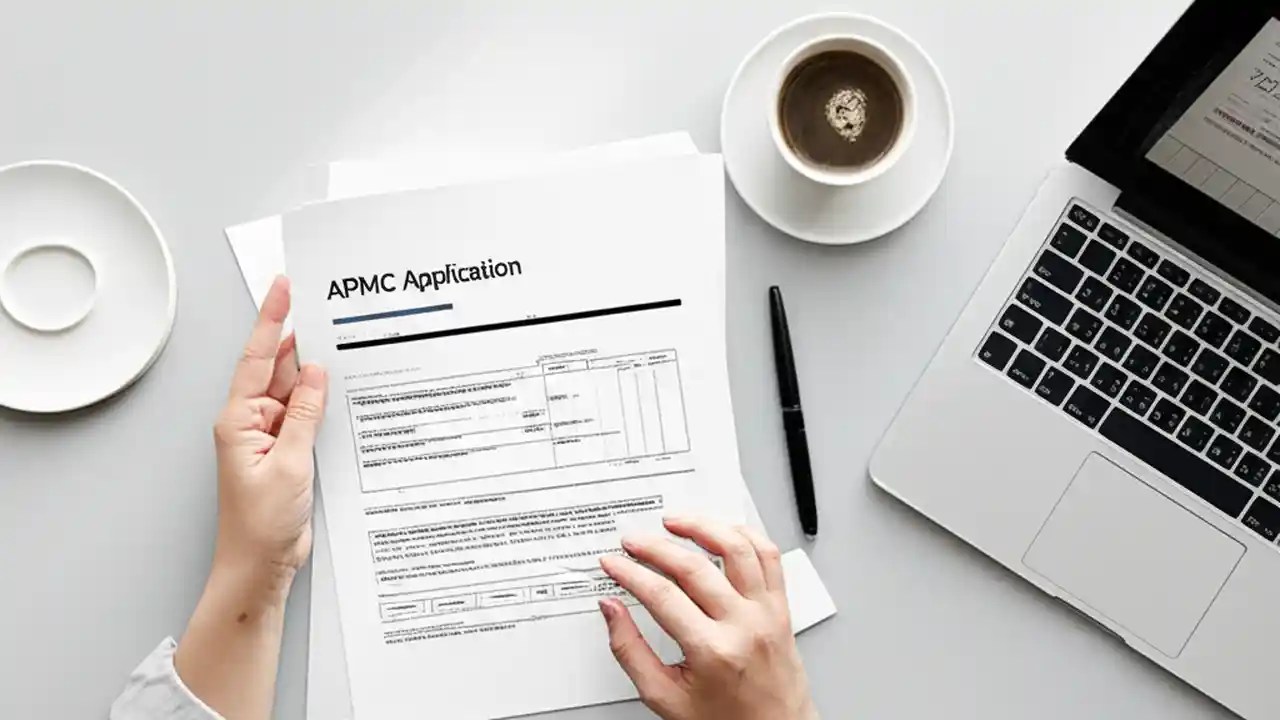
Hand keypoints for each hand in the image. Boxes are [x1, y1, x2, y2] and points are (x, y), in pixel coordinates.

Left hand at [175, 276, 327, 719]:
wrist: (259, 566)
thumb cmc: (260, 525)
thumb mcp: (289, 463)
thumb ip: (304, 413)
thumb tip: (313, 372)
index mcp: (239, 421)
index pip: (255, 358)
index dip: (271, 320)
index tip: (283, 288)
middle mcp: (250, 424)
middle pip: (275, 370)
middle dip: (298, 340)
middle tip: (324, 309)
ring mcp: (269, 439)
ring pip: (293, 394)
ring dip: (313, 375)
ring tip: (340, 346)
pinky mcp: (286, 455)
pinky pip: (304, 419)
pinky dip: (320, 406)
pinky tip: (338, 395)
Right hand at [598, 517, 817, 719]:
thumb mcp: (665, 698)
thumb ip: (631, 651)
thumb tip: (611, 611)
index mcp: (712, 651)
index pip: (661, 596)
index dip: (630, 573)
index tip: (614, 564)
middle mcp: (743, 626)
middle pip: (693, 567)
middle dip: (655, 547)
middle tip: (632, 542)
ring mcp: (766, 613)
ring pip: (736, 549)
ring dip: (703, 527)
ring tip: (676, 522)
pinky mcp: (781, 608)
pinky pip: (769, 556)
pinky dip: (745, 535)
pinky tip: (723, 531)